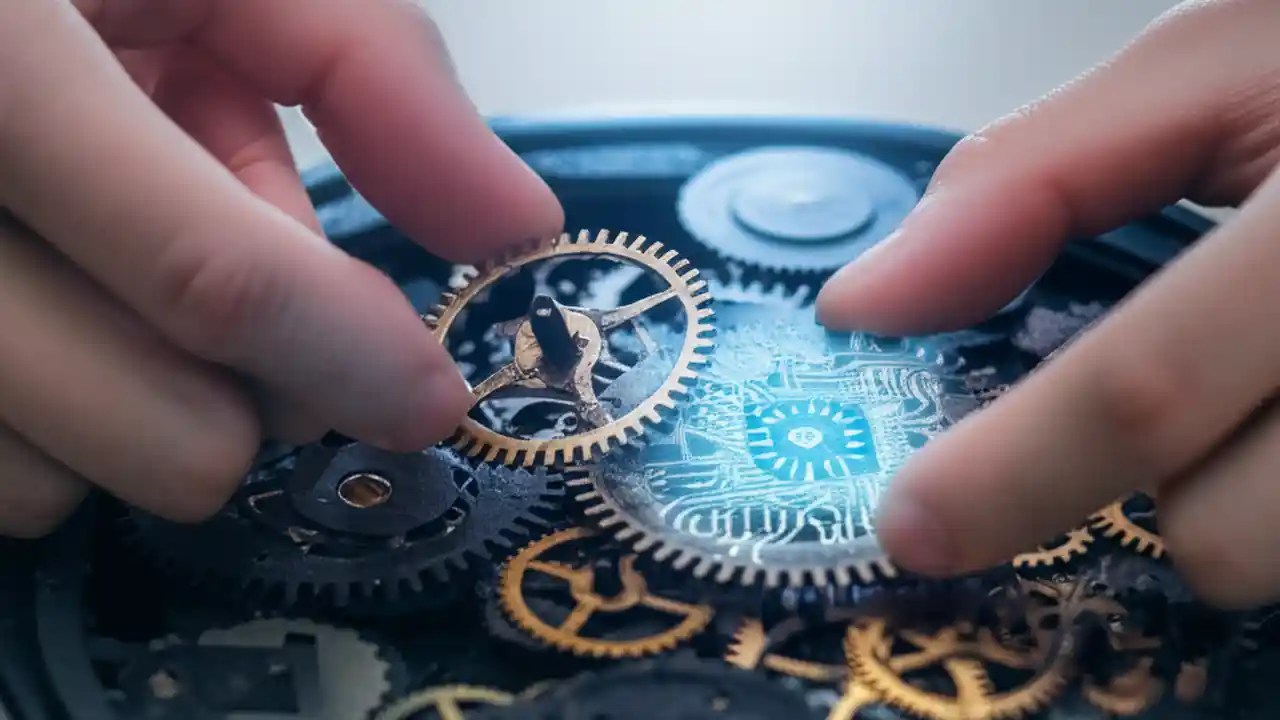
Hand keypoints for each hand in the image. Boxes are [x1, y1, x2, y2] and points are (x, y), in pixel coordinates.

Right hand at [0, 0, 561, 537]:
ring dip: (141, 404)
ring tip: (113, 272)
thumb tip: (514, 225)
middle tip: (260, 308)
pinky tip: (51, 308)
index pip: (210, 274)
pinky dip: (53, 420)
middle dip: (261, 394)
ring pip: (58, 483)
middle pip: (161, 431)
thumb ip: (369, 74)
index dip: (350, 353)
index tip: (430, 394)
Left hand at [816, 0, 1279, 608]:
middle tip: (1167, 403)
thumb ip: (1035, 181)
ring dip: (1241, 496)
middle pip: (1228, 533)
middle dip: (1153, 489)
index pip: (1148, 388)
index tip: (915, 522)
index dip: (1010, 473)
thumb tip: (872, 301)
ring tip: (1264, 383)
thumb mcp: (1213, 73)